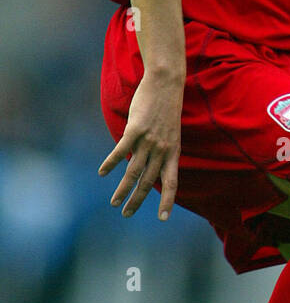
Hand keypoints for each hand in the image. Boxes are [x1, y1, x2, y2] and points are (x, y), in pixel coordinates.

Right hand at [98, 72, 183, 219]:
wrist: (166, 83)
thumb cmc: (166, 108)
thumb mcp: (170, 133)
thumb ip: (160, 151)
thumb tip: (144, 166)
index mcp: (174, 151)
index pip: (172, 182)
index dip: (167, 201)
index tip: (163, 219)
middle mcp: (162, 149)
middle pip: (149, 181)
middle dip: (137, 200)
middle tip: (126, 214)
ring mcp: (149, 140)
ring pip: (134, 171)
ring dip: (123, 188)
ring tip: (114, 202)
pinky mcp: (136, 129)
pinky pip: (121, 151)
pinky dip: (111, 163)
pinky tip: (103, 172)